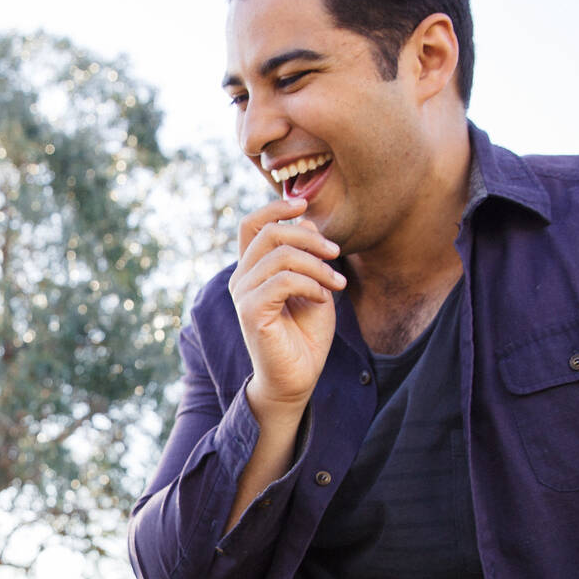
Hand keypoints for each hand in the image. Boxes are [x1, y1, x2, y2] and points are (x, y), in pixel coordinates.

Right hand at [230, 197, 345, 421]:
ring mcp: (242, 294)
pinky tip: (322, 299)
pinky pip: (283, 281)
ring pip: (281, 255)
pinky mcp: (249, 311)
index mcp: (253, 269)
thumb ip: (307, 253)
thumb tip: (305, 220)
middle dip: (309, 237)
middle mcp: (241, 279)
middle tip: (336, 253)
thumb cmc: (305, 333)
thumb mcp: (313, 283)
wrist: (298, 376)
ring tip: (336, 285)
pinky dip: (310, 285)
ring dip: (317, 266)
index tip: (305, 203)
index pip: (252, 224)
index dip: (276, 207)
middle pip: (269, 232)